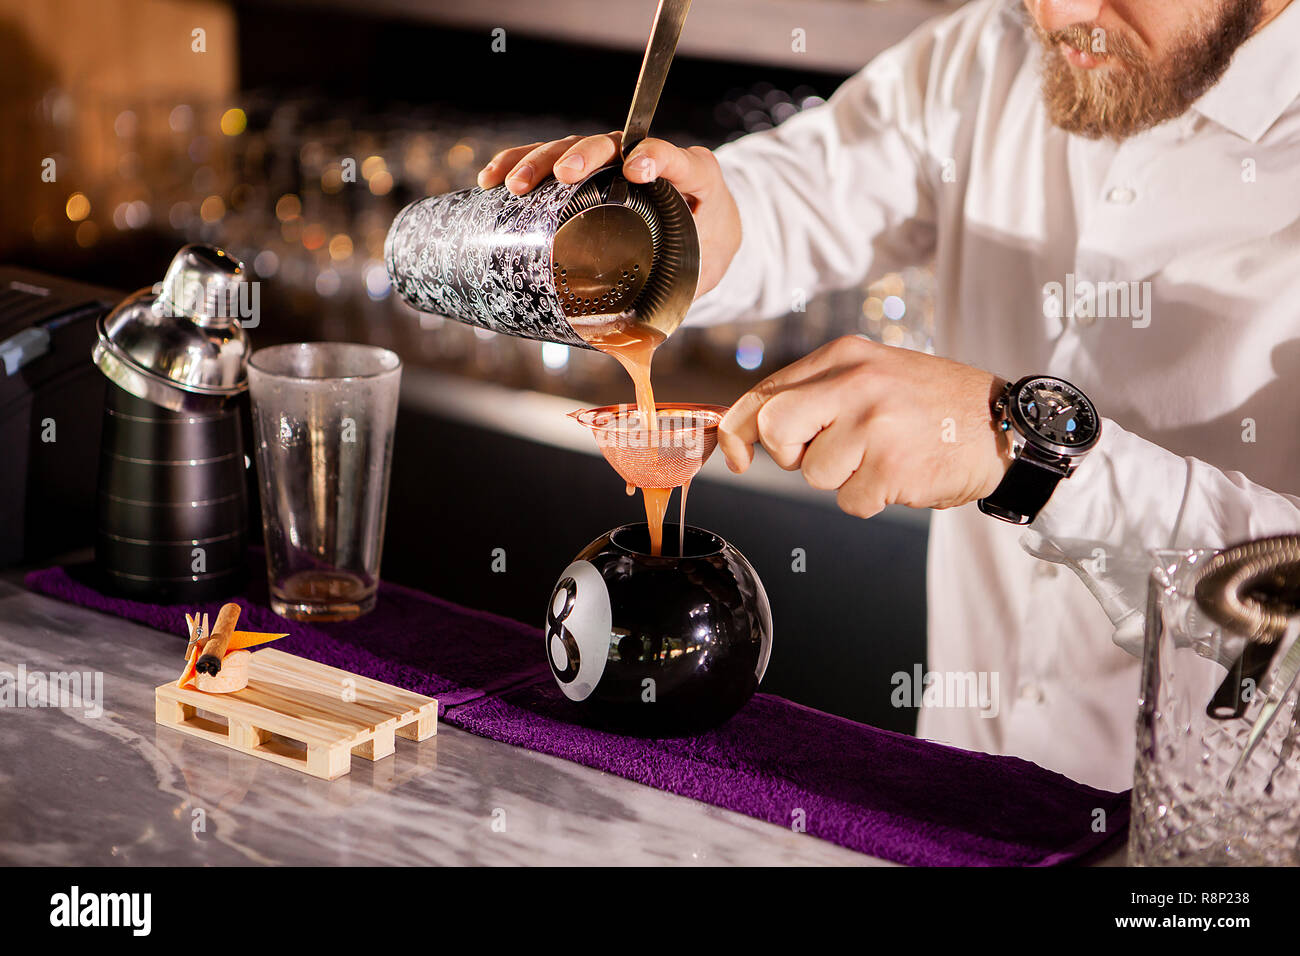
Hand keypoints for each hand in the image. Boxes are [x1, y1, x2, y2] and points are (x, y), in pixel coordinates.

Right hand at [476, 132, 741, 297]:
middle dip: (584, 156)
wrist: (709, 228)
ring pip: (574, 148)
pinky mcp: (588, 171)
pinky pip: (551, 161)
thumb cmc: (707, 248)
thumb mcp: (707, 269)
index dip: (657, 157)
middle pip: (612, 146)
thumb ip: (684, 296)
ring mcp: (614, 161)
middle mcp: (649, 159)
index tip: (636, 169)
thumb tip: (642, 348)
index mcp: (694, 175)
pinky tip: (492, 180)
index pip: (676, 158)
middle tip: (563, 176)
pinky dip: (519, 164)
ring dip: (539, 161)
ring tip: (512, 184)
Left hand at [718, 335, 1011, 517]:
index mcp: (844, 356)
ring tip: (884, 457)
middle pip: (775, 429)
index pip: (763, 393)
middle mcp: (856, 383)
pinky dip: (872, 499)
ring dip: (843, 480)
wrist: (1005, 425)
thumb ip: (816, 393)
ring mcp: (875, 424)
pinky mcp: (893, 466)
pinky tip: (902, 474)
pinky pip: (851, 502)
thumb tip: (752, 430)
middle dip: (788, 455)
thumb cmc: (932, 405)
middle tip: (827, 454)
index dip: (737, 432)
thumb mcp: (872, 375)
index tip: (736, 457)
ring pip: (814, 474)